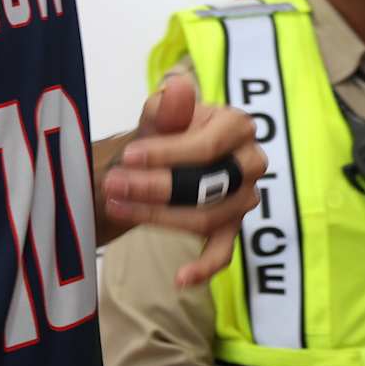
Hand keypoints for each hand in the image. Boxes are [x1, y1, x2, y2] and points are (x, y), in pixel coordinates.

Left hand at [103, 75, 266, 288]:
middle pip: (209, 185)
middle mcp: (250, 161)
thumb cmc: (165, 133)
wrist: (160, 159)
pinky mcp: (232, 225)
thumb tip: (177, 87)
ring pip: (209, 218)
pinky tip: (181, 278)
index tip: (128, 157)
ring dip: (161, 217)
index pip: (208, 147)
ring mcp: (244, 196)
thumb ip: (167, 107)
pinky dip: (204, 267)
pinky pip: (225, 251)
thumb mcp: (159, 116)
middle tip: (114, 184)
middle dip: (157, 188)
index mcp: (238, 126)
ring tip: (118, 207)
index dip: (168, 155)